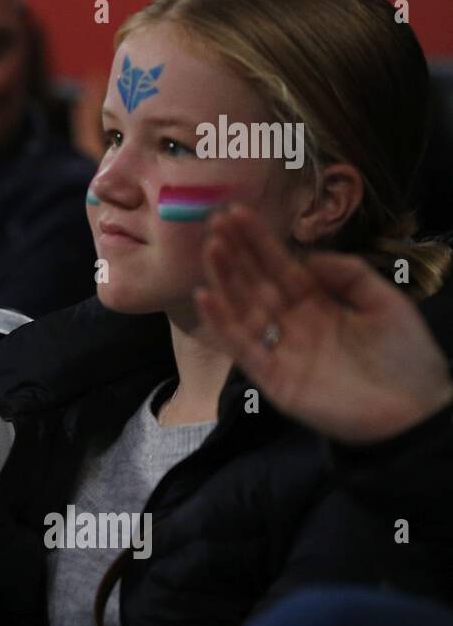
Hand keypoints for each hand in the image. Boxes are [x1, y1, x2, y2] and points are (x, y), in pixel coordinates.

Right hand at [195, 205, 452, 443]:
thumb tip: (306, 257)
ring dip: (224, 279)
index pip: (280, 267)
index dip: (258, 241)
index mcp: (318, 304)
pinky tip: (206, 295)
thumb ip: (349, 275)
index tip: (236, 213)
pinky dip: (222, 322)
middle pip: (256, 283)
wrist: (419, 412)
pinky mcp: (273, 378)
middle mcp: (293, 324)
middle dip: (235, 253)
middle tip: (214, 222)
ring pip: (243, 309)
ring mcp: (281, 351)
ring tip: (210, 249)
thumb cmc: (408, 359)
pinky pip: (241, 347)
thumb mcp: (386, 303)